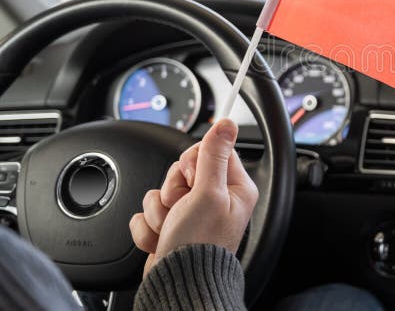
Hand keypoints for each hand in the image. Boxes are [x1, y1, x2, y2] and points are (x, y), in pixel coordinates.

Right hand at [129, 119, 257, 276]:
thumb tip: (226, 124)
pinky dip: (150, 227)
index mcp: (233, 187)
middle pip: (182, 170)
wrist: (177, 283)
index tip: (192, 178)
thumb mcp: (208, 193)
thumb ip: (213, 155)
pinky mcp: (171, 226)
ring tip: (173, 228)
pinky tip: (163, 238)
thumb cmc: (199, 245)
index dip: (193, 162)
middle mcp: (215, 198)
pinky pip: (149, 212)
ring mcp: (191, 213)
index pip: (211, 150)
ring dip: (159, 211)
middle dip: (172, 190)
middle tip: (183, 206)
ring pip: (161, 191)